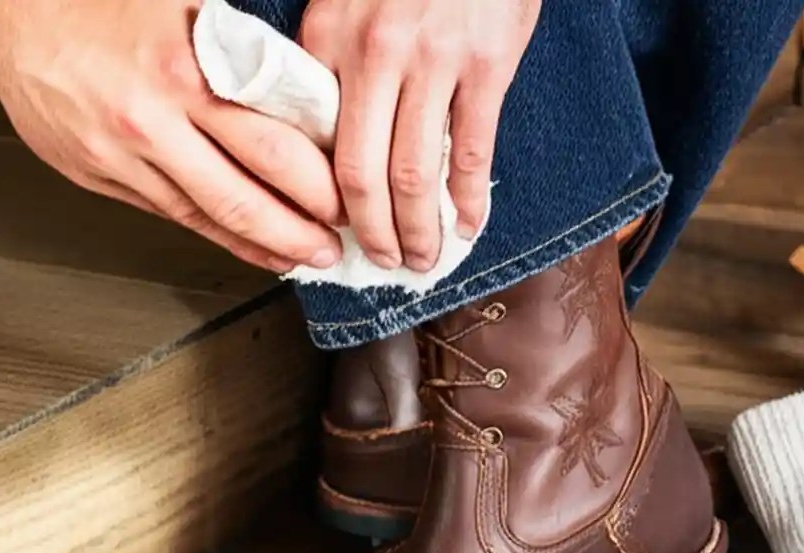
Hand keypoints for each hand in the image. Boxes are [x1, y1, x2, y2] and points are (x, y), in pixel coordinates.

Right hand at [0, 0, 343, 271]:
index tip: (351, 196)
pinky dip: (220, 237)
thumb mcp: (188, 5)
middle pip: (248, 196)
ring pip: (210, 217)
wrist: (11, 9)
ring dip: (267, 245)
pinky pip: (173, 216)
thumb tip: (312, 93)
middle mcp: (154, 120)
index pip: (274, 145)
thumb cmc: (102, 1)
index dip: (321, 182)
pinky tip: (252, 249)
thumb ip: (247, 53)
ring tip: (305, 257)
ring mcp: (122, 155)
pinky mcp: (99, 175)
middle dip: (303, 229)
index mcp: (187, 71)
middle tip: (339, 244)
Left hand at [299, 0, 540, 270]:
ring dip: (420, 229)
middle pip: (362, 173)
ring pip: (416, 173)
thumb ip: (333, 57)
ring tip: (424, 259)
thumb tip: (327, 130)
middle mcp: (376, 54)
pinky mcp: (487, 66)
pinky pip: (473, 150)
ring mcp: (434, 62)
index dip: (324, 199)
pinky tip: (470, 224)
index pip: (315, 141)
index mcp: (330, 38)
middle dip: (371, 232)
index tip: (334, 228)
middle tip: (381, 263)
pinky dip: (471, 198)